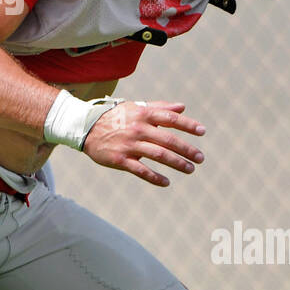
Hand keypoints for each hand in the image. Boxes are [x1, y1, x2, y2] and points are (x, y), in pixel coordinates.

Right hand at [82, 101, 205, 186]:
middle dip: (187, 149)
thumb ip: (160, 107)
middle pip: (168, 140)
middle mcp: (138, 129)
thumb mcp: (136, 108)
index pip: (170, 118)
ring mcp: (129, 145)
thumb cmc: (116, 117)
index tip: (202, 132)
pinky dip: (155, 177)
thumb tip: (182, 107)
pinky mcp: (120, 160)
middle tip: (200, 158)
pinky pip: (141, 170)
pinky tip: (166, 182)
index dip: (188, 125)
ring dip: (176, 163)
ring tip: (190, 169)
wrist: (87, 128)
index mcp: (143, 115)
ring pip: (158, 155)